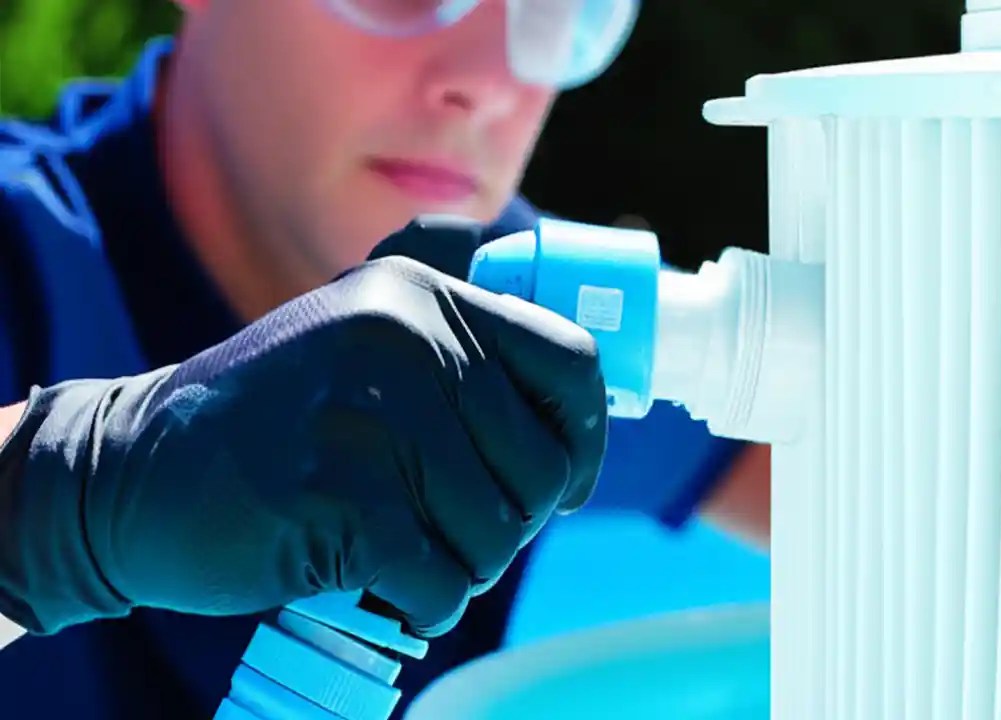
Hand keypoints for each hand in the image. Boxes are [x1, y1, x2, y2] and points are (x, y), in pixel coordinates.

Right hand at [0, 221, 606, 638]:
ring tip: (405, 550)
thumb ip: (458, 345)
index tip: (564, 484)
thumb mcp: (362, 339)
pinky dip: (425, 602)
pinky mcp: (340, 499)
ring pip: (497, 533)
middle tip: (450, 529)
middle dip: (511, 520)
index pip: (571, 365)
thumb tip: (577, 367)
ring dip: (463, 565)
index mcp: (422, 295)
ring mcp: (372, 417)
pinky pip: (444, 580)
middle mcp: (405, 339)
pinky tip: (382, 584)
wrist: (130, 471)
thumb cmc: (275, 422)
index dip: (585, 439)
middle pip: (541, 466)